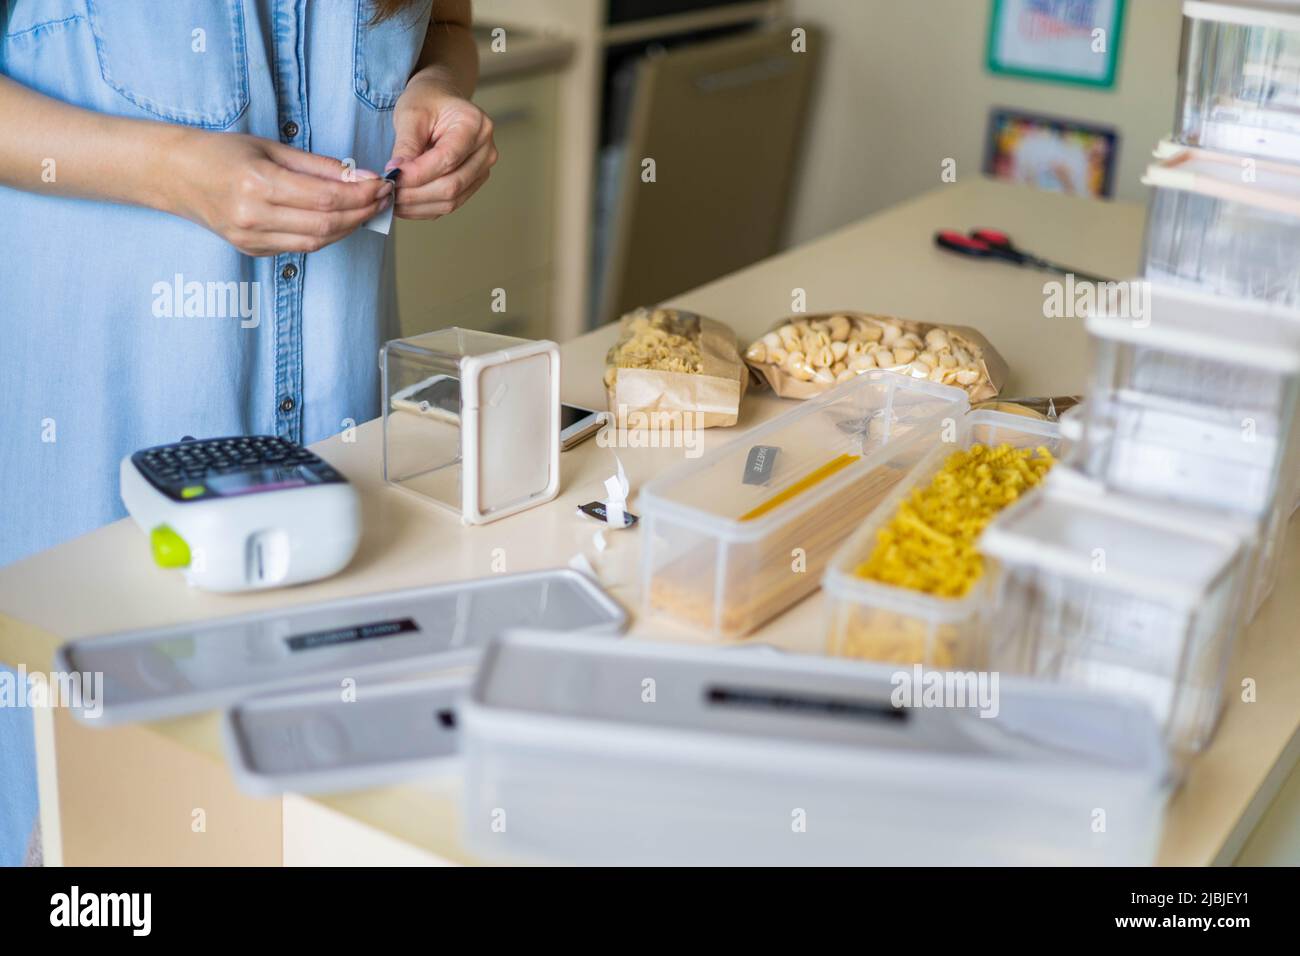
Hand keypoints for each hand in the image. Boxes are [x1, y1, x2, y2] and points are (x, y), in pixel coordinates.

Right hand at [167, 131, 392, 255]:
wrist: (176, 175)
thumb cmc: (223, 154)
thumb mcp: (271, 148)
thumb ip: (318, 166)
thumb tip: (361, 177)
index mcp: (259, 184)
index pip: (327, 198)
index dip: (361, 196)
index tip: (381, 186)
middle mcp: (255, 216)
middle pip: (327, 224)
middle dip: (362, 213)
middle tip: (383, 200)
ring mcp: (252, 238)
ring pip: (317, 242)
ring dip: (349, 228)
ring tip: (368, 211)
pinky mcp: (252, 250)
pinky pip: (300, 247)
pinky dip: (327, 236)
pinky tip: (341, 221)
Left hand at [387, 71, 496, 220]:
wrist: (441, 100)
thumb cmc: (427, 101)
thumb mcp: (410, 114)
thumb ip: (406, 145)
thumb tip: (397, 175)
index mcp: (474, 125)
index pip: (447, 158)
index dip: (418, 173)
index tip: (392, 176)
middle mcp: (485, 150)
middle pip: (452, 185)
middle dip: (416, 193)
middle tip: (388, 192)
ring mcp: (482, 170)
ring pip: (452, 200)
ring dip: (419, 205)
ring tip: (393, 200)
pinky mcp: (472, 183)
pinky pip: (450, 204)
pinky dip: (425, 208)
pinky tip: (405, 204)